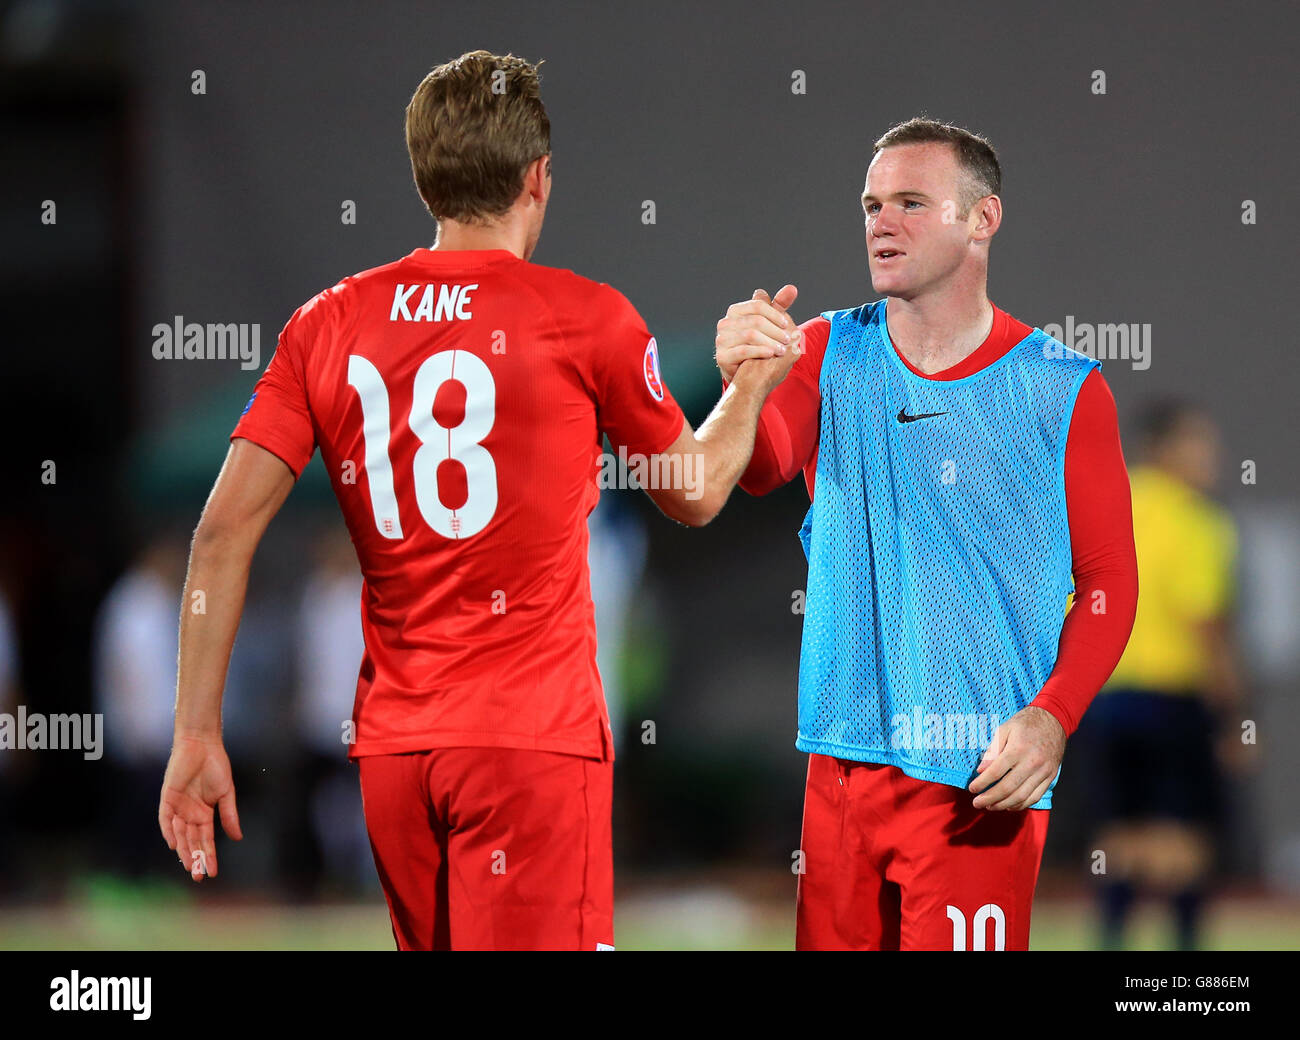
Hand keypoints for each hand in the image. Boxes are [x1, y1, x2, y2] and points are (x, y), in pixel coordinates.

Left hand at [159, 733, 242, 880]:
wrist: (202, 746)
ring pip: (179, 834)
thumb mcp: (226, 793)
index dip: (209, 856)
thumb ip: (229, 815)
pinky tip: (173, 844)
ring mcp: (178, 807)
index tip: (213, 872)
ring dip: (183, 850)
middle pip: (191, 841)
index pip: (205, 840)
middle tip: (198, 876)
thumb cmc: (216, 767)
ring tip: (189, 866)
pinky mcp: (167, 798)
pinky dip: (168, 831)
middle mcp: (190, 814)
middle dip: (195, 859)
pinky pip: (165, 819)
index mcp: (204, 814)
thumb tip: (237, 837)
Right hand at [715, 285, 800, 382]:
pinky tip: (771, 354)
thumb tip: (792, 288)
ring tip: (782, 349)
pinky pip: (744, 350)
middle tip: (788, 340)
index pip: (757, 305)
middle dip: (775, 330)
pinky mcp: (722, 356)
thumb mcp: (769, 324)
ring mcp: (722, 339)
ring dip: (770, 342)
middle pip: (755, 321)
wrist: (745, 374)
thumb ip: (779, 306)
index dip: (775, 314)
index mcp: (735, 311)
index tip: (786, 325)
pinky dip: (760, 351)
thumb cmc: (758, 345)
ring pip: (750, 335)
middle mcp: (725, 323)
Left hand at [968, 706, 1064, 810]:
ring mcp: (1043, 772)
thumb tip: (981, 770)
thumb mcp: (1004, 729)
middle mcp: (1032, 762)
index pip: (996, 771)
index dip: (982, 783)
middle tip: (977, 803)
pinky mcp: (1050, 777)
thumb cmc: (1025, 724)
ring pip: (1022, 796)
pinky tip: (1008, 806)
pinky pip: (1035, 797)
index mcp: (1018, 749)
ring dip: (1003, 804)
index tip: (972, 789)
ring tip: (990, 806)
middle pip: (1008, 787)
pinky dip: (1021, 804)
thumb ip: (992, 750)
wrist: (1054, 720)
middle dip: (990, 798)